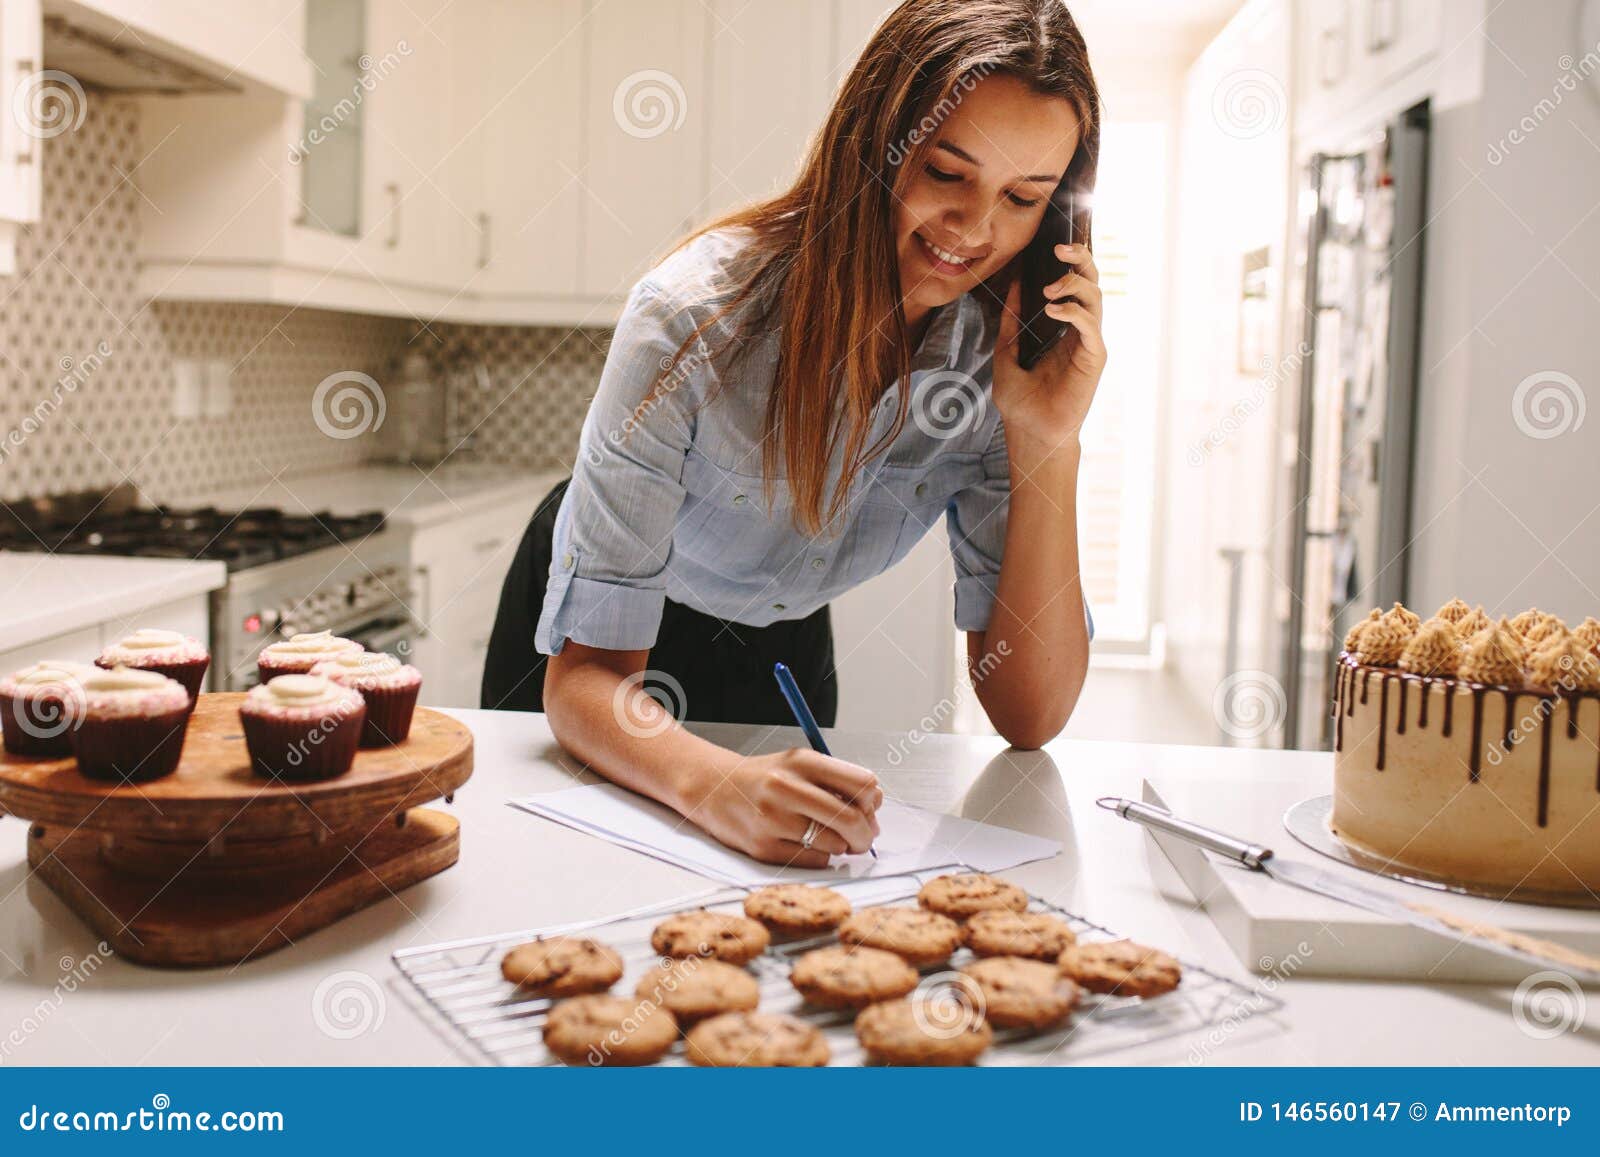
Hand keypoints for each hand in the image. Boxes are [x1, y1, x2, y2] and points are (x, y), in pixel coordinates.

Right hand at [683, 748, 882, 867]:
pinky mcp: (764, 848)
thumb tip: (875, 812)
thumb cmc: (764, 778)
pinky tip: (809, 845)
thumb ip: (836, 781)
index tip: (869, 808)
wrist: (712, 788)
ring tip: (832, 839)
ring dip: (843, 846)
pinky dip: (822, 857)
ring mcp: (773, 820)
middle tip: (864, 838)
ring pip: (835, 844)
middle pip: (852, 818)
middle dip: (866, 834)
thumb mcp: (799, 765)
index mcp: (802, 761)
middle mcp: (787, 788)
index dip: (873, 801)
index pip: (862, 783)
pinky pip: (815, 861)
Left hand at [992, 241, 1106, 457]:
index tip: (1049, 245)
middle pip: (1092, 281)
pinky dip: (1074, 312)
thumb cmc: (1020, 400)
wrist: (1028, 432)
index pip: (1074, 283)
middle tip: (1059, 250)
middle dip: (1080, 259)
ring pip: (1096, 298)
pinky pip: (1091, 327)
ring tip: (1049, 290)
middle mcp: (1081, 330)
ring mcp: (1089, 343)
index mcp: (1063, 326)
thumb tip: (1014, 285)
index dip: (1069, 260)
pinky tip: (1053, 310)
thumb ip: (1011, 320)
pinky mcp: (1094, 359)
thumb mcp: (1006, 352)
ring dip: (1074, 285)